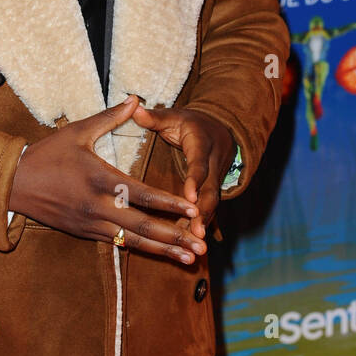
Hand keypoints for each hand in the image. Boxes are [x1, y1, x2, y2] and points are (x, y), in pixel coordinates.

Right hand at [8, 94, 206, 264]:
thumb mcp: (77, 131)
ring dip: (163, 251)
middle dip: (175, 237)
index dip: (169, 204)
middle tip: (201, 245)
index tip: (193, 210)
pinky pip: (118, 244)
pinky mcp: (84, 234)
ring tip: (190, 259)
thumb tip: (136, 98)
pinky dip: (141, 249)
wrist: (12, 184)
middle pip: (142, 227)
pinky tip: (161, 254)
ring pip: (133, 242)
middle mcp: (97, 206)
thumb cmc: (47, 154)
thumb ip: (110, 117)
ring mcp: (90, 224)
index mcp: (99, 179)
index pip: (142, 194)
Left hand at [132, 104, 235, 240]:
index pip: (198, 165)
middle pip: (209, 192)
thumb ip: (155, 117)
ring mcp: (215, 181)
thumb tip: (135, 107)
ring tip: (192, 247)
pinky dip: (199, 229)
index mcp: (202, 145)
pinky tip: (190, 248)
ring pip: (210, 206)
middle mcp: (212, 166)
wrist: (220, 130)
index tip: (188, 196)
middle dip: (202, 213)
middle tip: (193, 231)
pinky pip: (207, 213)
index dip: (195, 181)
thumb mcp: (174, 117)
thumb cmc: (189, 124)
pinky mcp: (211, 193)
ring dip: (202, 226)